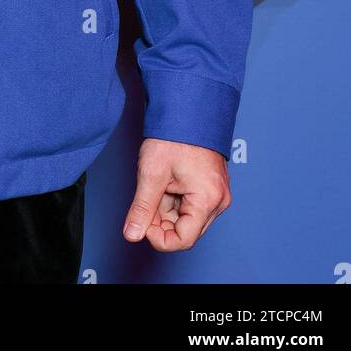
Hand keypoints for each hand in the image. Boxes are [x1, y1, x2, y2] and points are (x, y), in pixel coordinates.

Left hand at [122, 137, 229, 251]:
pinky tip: (166, 183)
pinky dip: (174, 201)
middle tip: (146, 199)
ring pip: (187, 219)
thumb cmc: (174, 136)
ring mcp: (217, 194)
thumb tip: (132, 234)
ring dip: (167, 210)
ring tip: (157, 185)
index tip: (143, 221)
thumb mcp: (151, 173)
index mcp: (208, 199)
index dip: (158, 237)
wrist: (187, 110)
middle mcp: (218, 201)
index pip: (183, 240)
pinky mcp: (212, 188)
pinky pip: (192, 206)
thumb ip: (142, 208)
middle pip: (186, 231)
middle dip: (161, 221)